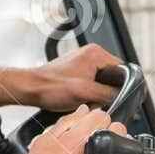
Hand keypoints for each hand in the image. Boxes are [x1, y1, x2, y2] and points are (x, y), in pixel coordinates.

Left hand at [0, 44, 121, 112]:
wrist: (31, 89)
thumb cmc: (50, 87)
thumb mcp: (85, 93)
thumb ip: (108, 93)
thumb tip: (123, 97)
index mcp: (96, 53)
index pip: (122, 70)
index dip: (121, 87)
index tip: (115, 98)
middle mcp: (91, 54)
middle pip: (112, 78)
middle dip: (105, 93)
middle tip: (93, 100)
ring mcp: (83, 62)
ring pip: (102, 83)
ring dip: (96, 95)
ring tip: (82, 100)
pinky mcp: (77, 71)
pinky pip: (91, 84)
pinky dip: (88, 94)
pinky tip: (78, 99)